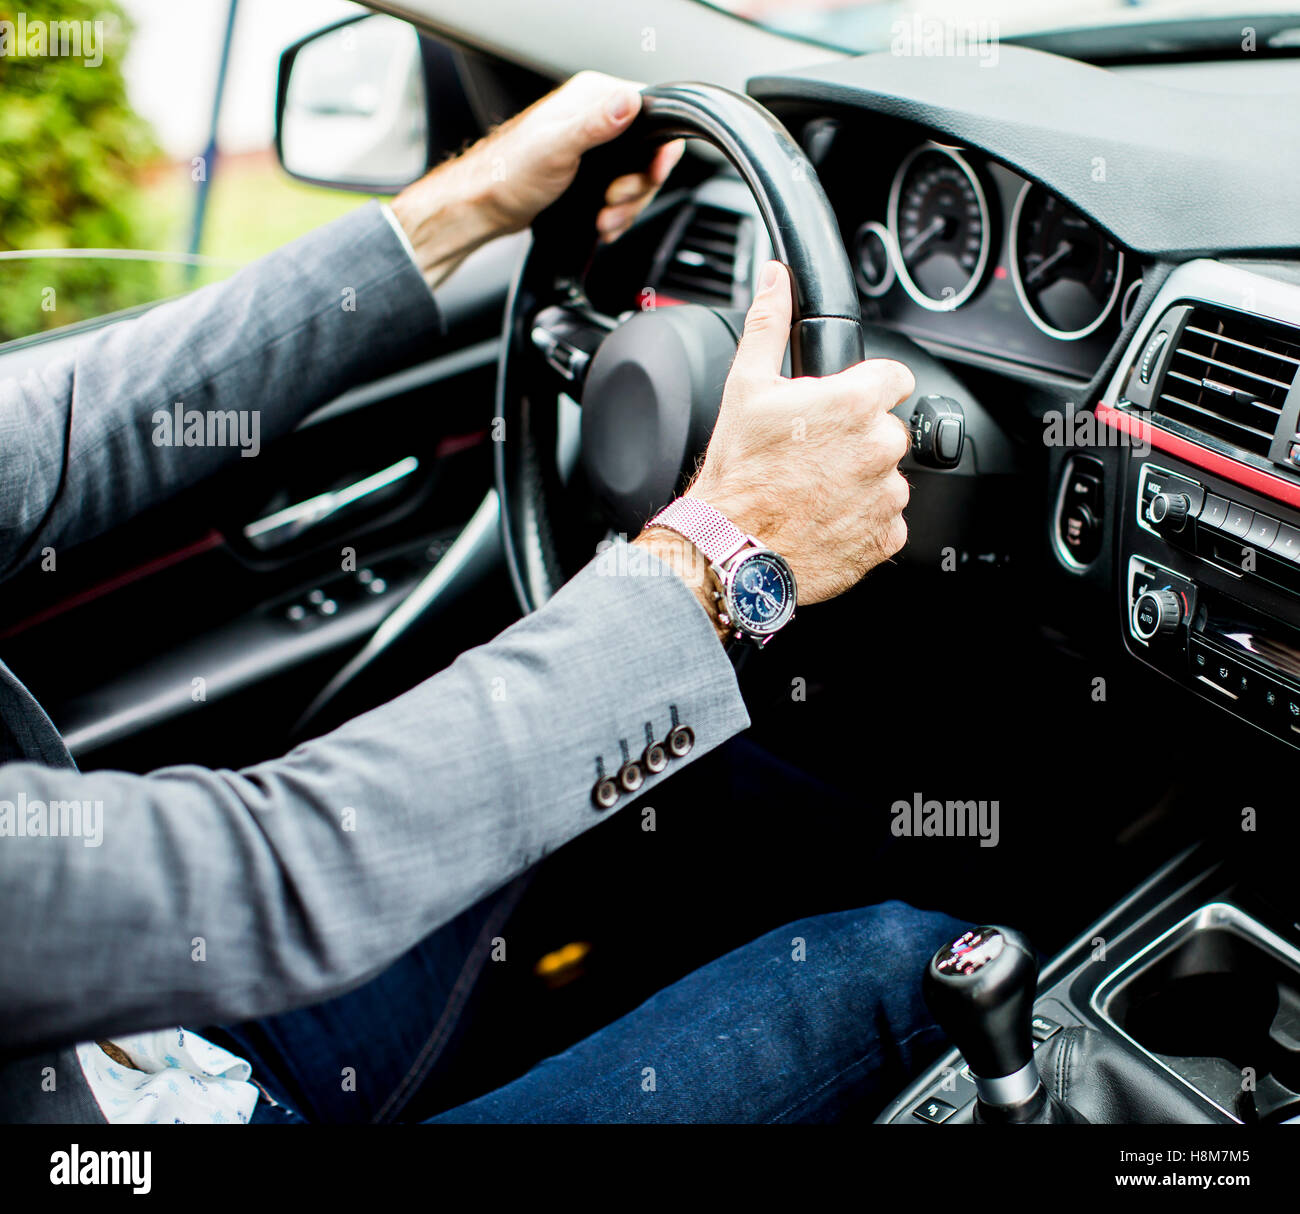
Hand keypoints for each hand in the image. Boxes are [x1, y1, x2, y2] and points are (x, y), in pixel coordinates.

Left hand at [392, 72, 683, 288]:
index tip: (653, 172)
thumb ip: (595, 123)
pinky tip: (602, 223)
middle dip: (637, 188)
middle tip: (613, 200)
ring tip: (604, 219)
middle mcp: (598, 119)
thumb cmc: (511, 173)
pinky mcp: (593, 175)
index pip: (652, 113)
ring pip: (638, 181)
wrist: (488, 206)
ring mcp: (597, 149)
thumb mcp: (556, 146)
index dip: (660, 148)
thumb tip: (629, 101)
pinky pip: (623, 197)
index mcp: (594, 99)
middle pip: (649, 155)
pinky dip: (618, 215)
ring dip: (626, 208)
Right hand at [652, 260, 915, 606]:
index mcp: (855, 402)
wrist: (731, 549)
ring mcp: (886, 495)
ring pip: (888, 477)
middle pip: (887, 430)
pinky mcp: (885, 537)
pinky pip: (886, 521)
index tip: (846, 405)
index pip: (895, 378)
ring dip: (861, 481)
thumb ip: (768, 325)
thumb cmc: (737, 474)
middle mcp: (880, 447)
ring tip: (814, 492)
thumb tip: (776, 279)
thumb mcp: (745, 387)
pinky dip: (862, 521)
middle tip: (813, 456)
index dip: (869, 388)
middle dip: (858, 438)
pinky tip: (825, 520)